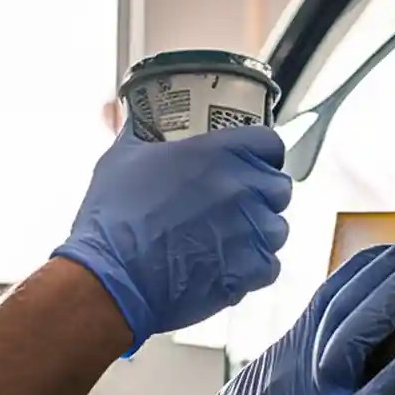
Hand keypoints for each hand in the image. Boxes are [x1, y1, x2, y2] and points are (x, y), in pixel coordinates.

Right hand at [53, 124, 291, 351]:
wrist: (115, 279)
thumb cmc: (115, 220)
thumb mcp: (122, 159)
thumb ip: (139, 133)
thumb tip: (127, 114)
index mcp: (218, 154)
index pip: (269, 143)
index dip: (262, 154)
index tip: (251, 162)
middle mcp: (243, 188)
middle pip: (278, 186)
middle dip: (262, 194)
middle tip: (235, 204)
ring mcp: (254, 229)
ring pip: (277, 226)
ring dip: (259, 231)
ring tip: (226, 238)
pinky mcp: (255, 267)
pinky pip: (271, 263)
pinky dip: (254, 266)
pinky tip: (225, 265)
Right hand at [148, 237, 394, 394]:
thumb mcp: (273, 374)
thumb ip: (308, 351)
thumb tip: (354, 334)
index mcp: (294, 347)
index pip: (331, 294)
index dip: (365, 266)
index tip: (394, 245)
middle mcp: (306, 364)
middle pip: (347, 305)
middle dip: (385, 271)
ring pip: (353, 340)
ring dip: (390, 303)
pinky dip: (388, 384)